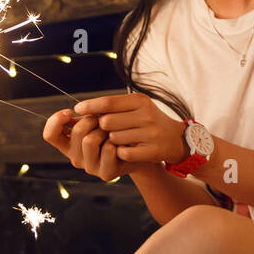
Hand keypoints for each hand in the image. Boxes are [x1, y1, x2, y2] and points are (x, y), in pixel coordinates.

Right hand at [42, 107, 129, 181]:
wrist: (138, 147)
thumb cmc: (114, 130)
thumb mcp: (95, 120)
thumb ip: (80, 117)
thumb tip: (73, 110)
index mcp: (68, 144)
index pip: (50, 135)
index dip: (56, 121)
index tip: (70, 111)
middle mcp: (75, 158)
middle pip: (77, 132)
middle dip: (93, 119)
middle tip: (105, 120)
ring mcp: (90, 167)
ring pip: (90, 140)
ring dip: (105, 130)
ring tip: (113, 131)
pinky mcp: (105, 173)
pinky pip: (108, 150)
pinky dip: (117, 141)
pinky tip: (121, 143)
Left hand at [71, 92, 186, 169]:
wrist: (175, 139)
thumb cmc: (149, 121)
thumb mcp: (136, 107)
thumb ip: (113, 106)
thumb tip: (83, 108)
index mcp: (141, 101)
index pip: (108, 102)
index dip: (90, 106)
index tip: (78, 109)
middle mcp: (147, 115)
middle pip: (107, 121)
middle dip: (102, 127)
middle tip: (105, 130)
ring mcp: (151, 133)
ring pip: (113, 138)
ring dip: (111, 141)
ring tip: (120, 140)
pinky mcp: (153, 150)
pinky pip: (124, 153)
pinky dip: (120, 153)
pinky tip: (126, 150)